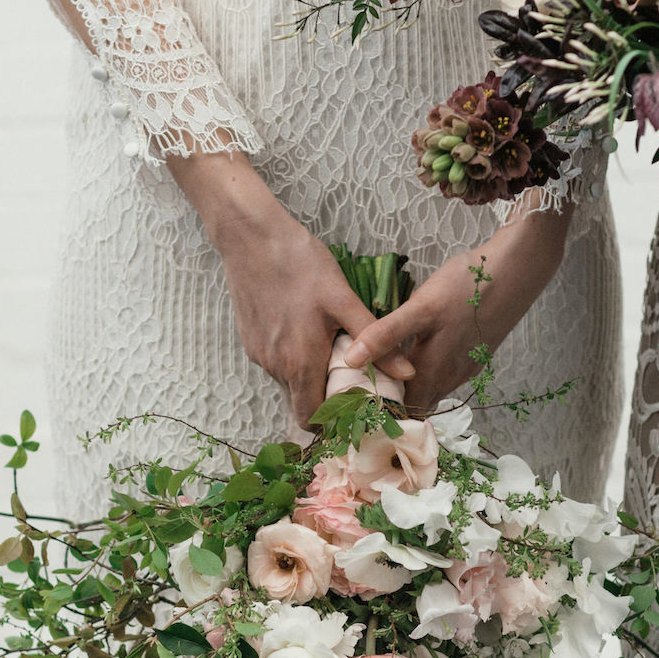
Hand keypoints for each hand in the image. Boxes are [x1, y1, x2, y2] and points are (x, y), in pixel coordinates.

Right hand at [168, 151, 413, 428]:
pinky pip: (276, 361)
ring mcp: (259, 354)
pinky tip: (308, 329)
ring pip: (289, 381)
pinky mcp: (250, 339)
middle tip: (352, 376)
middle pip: (301, 401)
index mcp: (300, 363)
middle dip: (326, 396)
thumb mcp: (343, 300)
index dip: (332, 421)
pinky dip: (293, 357)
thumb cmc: (300, 264)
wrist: (250, 237)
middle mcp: (275, 367)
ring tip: (333, 347)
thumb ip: (376, 340)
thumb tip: (408, 374)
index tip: (354, 409)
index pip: (311, 418)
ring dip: (310, 374)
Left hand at [342, 207, 571, 417]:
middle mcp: (451, 378)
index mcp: (434, 373)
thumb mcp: (421, 309)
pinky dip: (425, 370)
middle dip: (391, 401)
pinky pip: (444, 372)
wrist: (517, 269)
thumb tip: (350, 361)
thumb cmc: (467, 287)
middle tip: (359, 386)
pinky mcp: (475, 352)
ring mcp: (466, 366)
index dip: (378, 411)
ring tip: (379, 370)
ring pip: (431, 388)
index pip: (401, 412)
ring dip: (408, 386)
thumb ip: (386, 335)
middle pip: (416, 403)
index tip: (353, 403)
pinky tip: (413, 349)